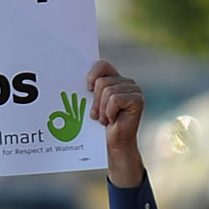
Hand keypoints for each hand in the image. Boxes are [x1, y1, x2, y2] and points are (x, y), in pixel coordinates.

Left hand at [88, 60, 144, 184]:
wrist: (114, 143)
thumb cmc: (101, 123)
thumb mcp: (93, 102)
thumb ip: (91, 89)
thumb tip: (71, 78)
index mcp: (115, 78)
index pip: (102, 64)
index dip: (92, 75)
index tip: (87, 89)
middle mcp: (126, 81)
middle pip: (102, 81)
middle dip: (96, 101)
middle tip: (96, 114)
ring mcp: (134, 90)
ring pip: (108, 91)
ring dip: (102, 109)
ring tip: (105, 119)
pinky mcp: (137, 100)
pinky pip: (115, 99)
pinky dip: (110, 112)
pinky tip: (113, 120)